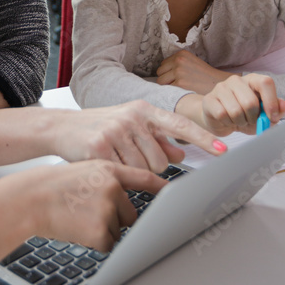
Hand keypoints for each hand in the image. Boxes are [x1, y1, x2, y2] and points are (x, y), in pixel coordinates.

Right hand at [23, 159, 166, 252]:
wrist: (32, 198)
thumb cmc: (55, 186)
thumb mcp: (84, 170)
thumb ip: (108, 178)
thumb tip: (128, 197)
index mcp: (108, 169)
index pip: (143, 178)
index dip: (162, 188)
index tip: (178, 194)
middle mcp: (112, 187)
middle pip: (131, 213)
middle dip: (115, 218)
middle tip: (88, 211)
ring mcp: (107, 209)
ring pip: (119, 230)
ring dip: (103, 230)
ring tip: (79, 217)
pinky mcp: (100, 231)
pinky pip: (109, 244)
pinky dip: (96, 242)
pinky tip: (78, 229)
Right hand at [51, 100, 226, 172]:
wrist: (62, 128)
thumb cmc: (100, 128)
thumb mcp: (129, 127)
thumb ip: (157, 139)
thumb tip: (182, 152)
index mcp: (143, 110)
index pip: (180, 124)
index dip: (202, 138)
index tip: (223, 150)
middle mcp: (132, 117)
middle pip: (161, 161)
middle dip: (149, 167)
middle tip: (129, 157)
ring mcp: (115, 131)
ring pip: (143, 170)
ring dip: (132, 173)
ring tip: (115, 159)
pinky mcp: (100, 147)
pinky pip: (123, 174)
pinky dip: (117, 175)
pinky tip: (104, 163)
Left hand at [156, 50, 234, 94]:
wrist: (218, 84)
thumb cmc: (205, 76)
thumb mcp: (191, 62)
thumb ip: (178, 63)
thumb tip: (162, 71)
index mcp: (181, 54)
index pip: (164, 64)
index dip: (168, 72)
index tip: (176, 78)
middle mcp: (178, 60)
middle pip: (160, 72)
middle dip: (166, 78)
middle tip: (177, 84)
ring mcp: (178, 72)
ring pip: (161, 81)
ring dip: (167, 86)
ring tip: (179, 89)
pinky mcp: (180, 83)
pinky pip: (167, 89)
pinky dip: (172, 92)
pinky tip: (182, 93)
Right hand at [199, 74, 284, 135]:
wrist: (220, 120)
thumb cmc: (245, 116)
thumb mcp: (263, 116)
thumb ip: (276, 111)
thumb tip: (283, 105)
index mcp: (252, 80)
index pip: (265, 82)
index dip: (271, 101)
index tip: (272, 116)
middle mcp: (236, 80)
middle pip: (250, 102)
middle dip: (253, 118)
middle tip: (250, 121)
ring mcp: (221, 88)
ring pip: (236, 111)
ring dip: (240, 122)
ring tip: (238, 120)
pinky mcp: (209, 99)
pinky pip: (222, 115)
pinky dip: (228, 123)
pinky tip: (227, 120)